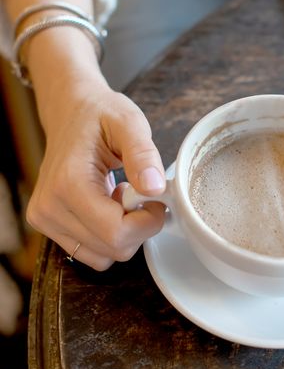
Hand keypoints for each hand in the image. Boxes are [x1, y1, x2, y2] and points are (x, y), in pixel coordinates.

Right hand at [28, 83, 166, 269]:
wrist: (70, 111)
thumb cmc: (100, 115)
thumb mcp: (129, 123)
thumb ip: (143, 154)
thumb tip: (155, 188)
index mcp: (68, 183)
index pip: (116, 233)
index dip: (147, 223)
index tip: (155, 199)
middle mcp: (49, 207)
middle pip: (112, 249)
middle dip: (137, 227)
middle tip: (140, 194)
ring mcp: (44, 218)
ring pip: (102, 257)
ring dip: (122, 233)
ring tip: (119, 197)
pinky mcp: (46, 224)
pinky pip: (89, 252)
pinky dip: (106, 236)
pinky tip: (107, 205)